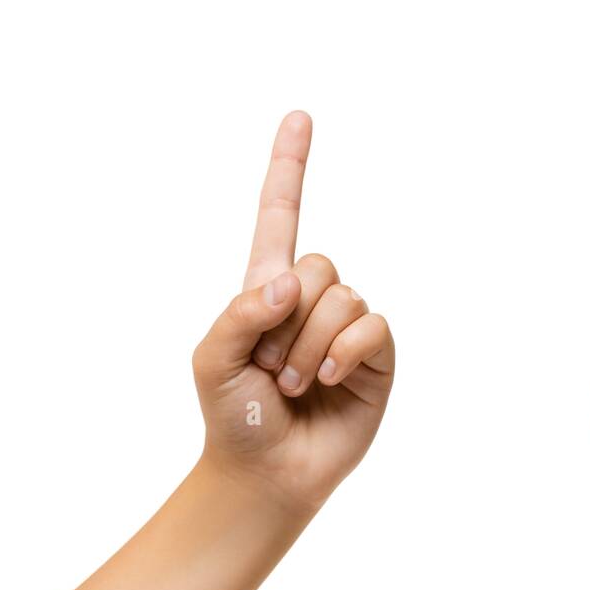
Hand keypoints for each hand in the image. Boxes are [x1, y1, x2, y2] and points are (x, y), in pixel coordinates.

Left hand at [192, 112, 394, 511]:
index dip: (289, 167)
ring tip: (294, 386)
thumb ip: (239, 312)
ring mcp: (348, 327)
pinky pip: (372, 327)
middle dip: (287, 323)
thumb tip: (292, 283)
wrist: (267, 474)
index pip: (280, 216)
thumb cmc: (232, 414)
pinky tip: (327, 385)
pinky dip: (344, 355)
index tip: (299, 116)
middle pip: (316, 263)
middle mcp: (313, 299)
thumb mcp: (211, 359)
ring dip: (310, 348)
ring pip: (342, 298)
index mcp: (267, 288)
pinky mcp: (378, 357)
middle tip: (270, 369)